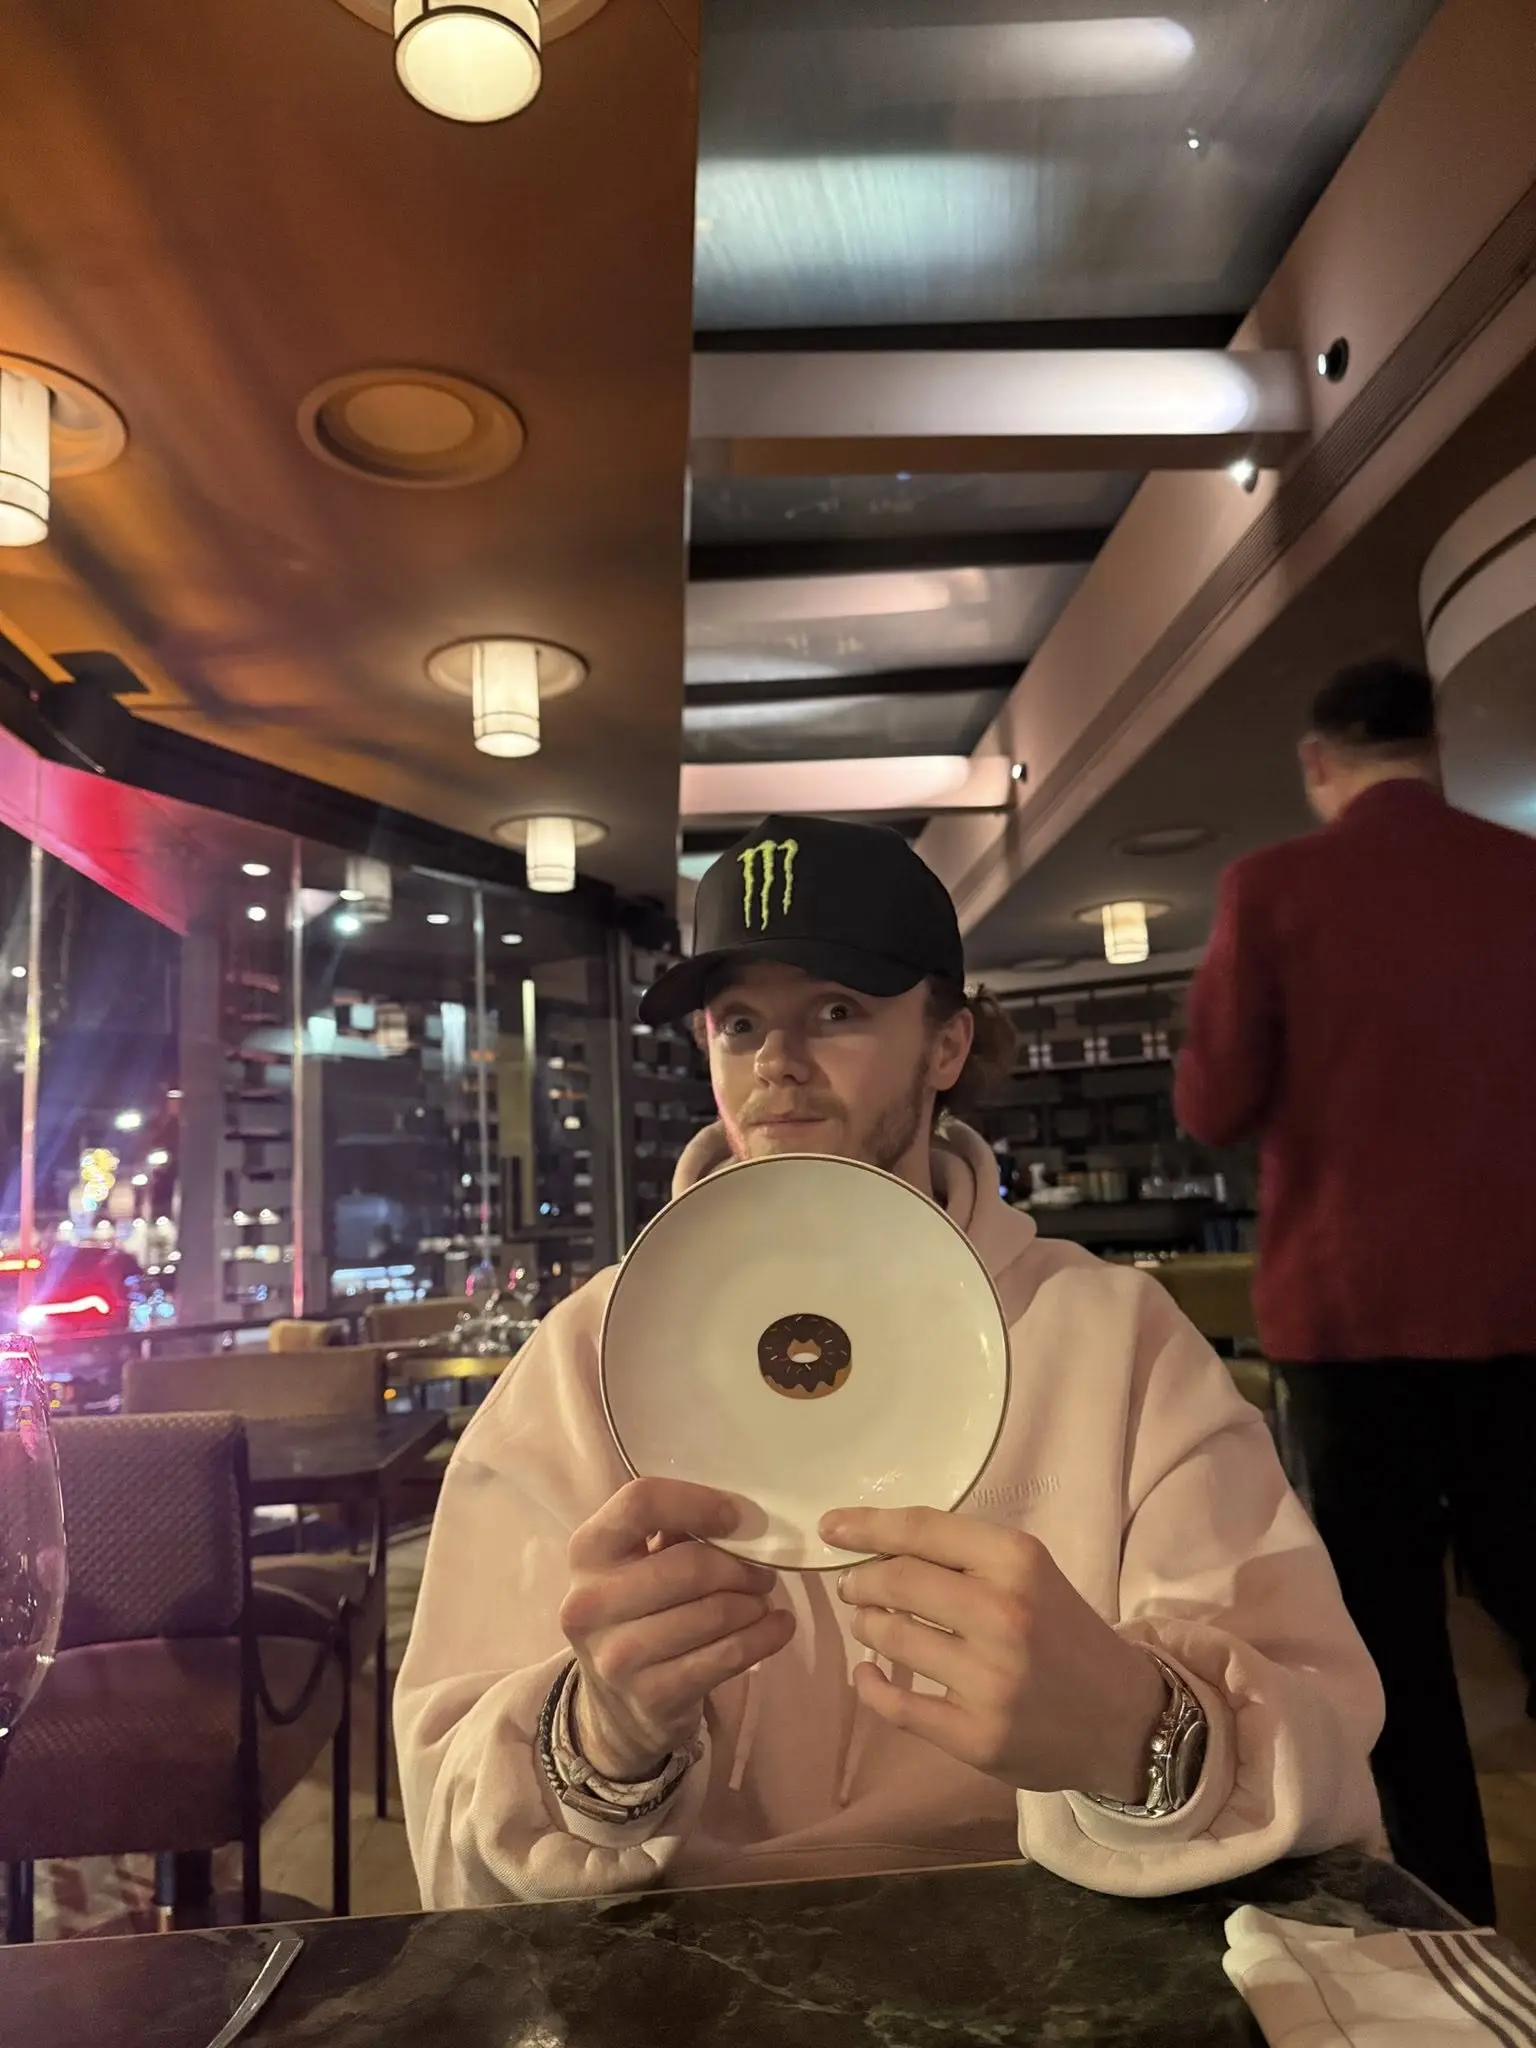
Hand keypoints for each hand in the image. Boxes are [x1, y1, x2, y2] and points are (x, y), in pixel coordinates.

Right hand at [560, 1478, 795, 1781]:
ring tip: (761, 1601)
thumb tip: (741, 1517)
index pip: (640, 1503)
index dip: (697, 1503)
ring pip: (715, 1613)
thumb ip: (673, 1531)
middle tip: (763, 1572)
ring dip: (754, 1603)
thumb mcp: (637, 1564)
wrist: (616, 1707)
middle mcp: (590, 1603)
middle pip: (690, 1565)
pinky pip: (727, 1656)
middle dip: (740, 1567)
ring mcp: (618, 1656)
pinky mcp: (652, 1697)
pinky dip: (764, 1636)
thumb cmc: (637, 1612)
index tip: (737, 1516)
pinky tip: (777, 1627)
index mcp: (587, 1552)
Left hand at [821, 1506, 1166, 1802]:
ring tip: (872, 1625)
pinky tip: (868, 1674)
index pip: (922, 1530)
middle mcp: (1004, 1615)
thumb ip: (965, 1556)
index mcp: (1019, 1562)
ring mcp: (990, 1680)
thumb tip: (876, 1544)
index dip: (866, 1525)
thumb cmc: (1065, 1634)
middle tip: (854, 1587)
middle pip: (897, 1581)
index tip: (830, 1527)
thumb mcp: (1031, 1575)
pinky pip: (897, 1705)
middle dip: (861, 1581)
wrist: (1123, 1718)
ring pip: (892, 1638)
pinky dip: (870, 1685)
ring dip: (868, 1628)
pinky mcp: (977, 1736)